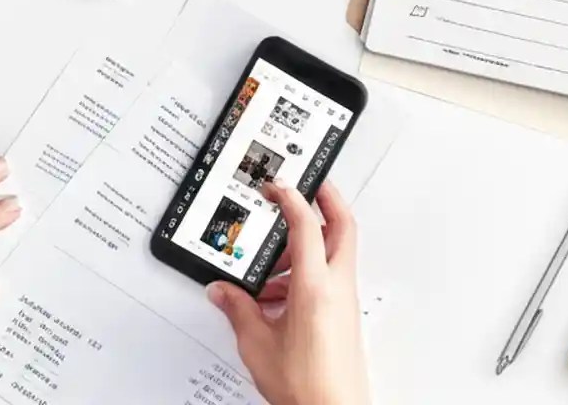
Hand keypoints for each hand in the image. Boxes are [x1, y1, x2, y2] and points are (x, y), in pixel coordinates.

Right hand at [207, 181, 369, 404]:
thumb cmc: (306, 387)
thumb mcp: (256, 343)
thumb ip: (237, 309)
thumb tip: (223, 292)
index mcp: (315, 287)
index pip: (306, 225)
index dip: (291, 198)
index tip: (277, 185)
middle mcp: (337, 288)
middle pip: (342, 226)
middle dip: (326, 199)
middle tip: (307, 183)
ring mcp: (345, 301)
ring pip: (335, 252)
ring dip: (308, 244)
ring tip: (271, 262)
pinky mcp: (344, 315)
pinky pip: (329, 277)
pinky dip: (307, 271)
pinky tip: (276, 295)